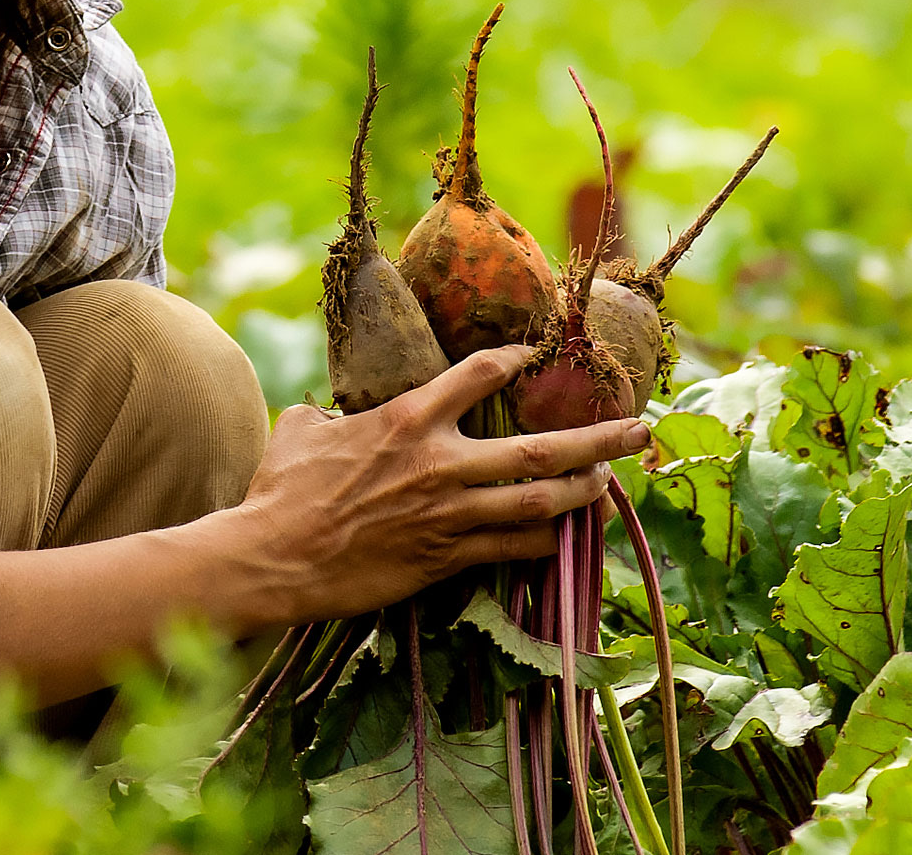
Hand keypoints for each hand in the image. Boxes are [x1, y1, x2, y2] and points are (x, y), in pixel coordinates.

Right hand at [236, 345, 650, 625]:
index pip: (479, 374)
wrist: (273, 557)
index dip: (515, 359)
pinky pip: (514, 550)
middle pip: (541, 447)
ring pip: (540, 502)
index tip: (535, 355)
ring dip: (585, 492)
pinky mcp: (445, 558)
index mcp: (407, 418)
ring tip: (612, 484)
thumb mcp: (300, 430)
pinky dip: (548, 543)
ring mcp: (448, 513)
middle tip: (639, 429)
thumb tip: (330, 412)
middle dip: (599, 438)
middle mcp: (440, 462)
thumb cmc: (281, 490)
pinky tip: (569, 538)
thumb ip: (328, 413)